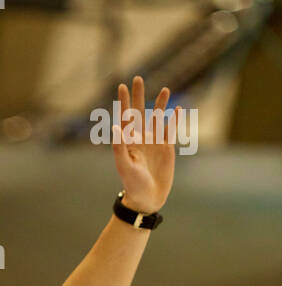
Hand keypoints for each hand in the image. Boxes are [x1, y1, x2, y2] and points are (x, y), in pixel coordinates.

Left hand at [112, 75, 178, 213]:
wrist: (147, 198)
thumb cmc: (132, 184)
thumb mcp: (125, 165)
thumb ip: (120, 146)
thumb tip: (117, 125)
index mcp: (129, 141)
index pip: (126, 116)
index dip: (124, 101)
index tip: (122, 85)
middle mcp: (141, 138)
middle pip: (140, 111)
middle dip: (139, 95)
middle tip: (137, 78)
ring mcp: (154, 142)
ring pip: (157, 117)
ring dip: (160, 104)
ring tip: (165, 89)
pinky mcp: (166, 148)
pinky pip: (170, 129)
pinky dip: (174, 119)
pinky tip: (178, 109)